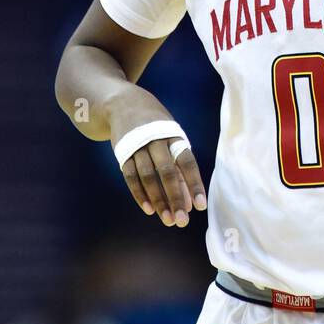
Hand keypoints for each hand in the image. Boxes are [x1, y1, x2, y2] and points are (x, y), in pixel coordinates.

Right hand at [107, 90, 206, 227]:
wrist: (124, 103)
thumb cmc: (156, 126)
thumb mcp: (171, 139)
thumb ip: (180, 170)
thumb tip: (190, 202)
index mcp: (173, 135)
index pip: (187, 162)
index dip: (194, 184)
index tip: (201, 206)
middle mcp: (156, 140)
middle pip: (167, 172)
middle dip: (176, 197)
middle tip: (182, 220)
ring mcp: (137, 146)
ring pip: (147, 177)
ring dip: (158, 200)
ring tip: (167, 219)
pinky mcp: (122, 153)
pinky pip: (131, 177)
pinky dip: (139, 194)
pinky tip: (149, 209)